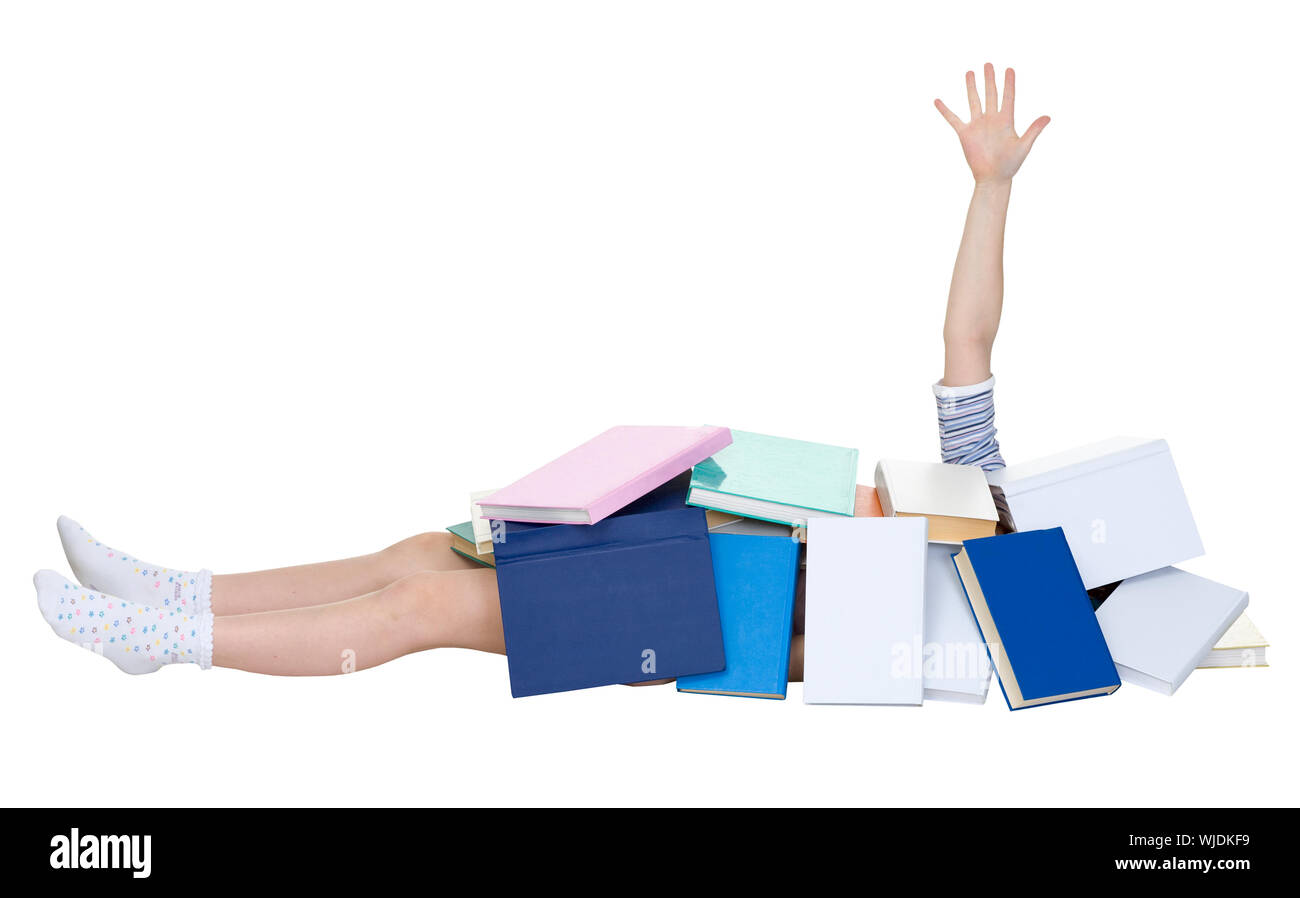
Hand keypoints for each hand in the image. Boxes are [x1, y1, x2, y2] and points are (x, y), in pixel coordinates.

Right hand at [936, 63, 1049, 184]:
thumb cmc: (1011, 165)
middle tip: (988, 64)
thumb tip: (1048, 117)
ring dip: (971, 87)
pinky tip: (937, 101)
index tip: (1009, 69)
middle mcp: (991, 119)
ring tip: (970, 72)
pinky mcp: (965, 134)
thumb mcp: (1024, 146)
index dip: (1009, 83)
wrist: (993, 178)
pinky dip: (945, 110)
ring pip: (974, 101)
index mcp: (1006, 121)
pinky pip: (953, 119)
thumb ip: (1034, 130)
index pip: (1008, 97)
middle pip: (991, 94)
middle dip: (990, 79)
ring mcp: (977, 125)